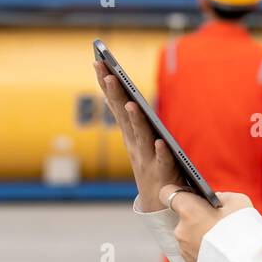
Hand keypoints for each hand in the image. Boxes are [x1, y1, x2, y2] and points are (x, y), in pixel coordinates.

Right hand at [93, 59, 178, 210]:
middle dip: (114, 94)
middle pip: (123, 115)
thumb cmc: (151, 163)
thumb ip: (135, 117)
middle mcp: (135, 143)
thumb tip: (125, 92)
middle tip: (107, 73)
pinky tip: (160, 142)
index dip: (107, 82)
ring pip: (141, 136)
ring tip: (132, 104)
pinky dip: (160, 152)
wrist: (157, 201)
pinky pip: (163, 160)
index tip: (98, 60)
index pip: (116, 102)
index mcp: (130, 132)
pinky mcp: (163, 172)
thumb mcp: (140, 137)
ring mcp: (147, 158)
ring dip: (135, 120)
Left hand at [164, 186, 253, 261]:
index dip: (177, 193)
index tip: (187, 195)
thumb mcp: (238, 201)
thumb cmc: (244, 228)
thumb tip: (215, 200)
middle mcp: (181, 231)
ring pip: (189, 240)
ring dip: (201, 239)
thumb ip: (221, 197)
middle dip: (197, 220)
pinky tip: (220, 256)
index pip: (168, 193)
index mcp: (189, 210)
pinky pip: (195, 258)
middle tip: (217, 223)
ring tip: (221, 242)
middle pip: (184, 220)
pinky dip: (205, 256)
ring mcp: (184, 251)